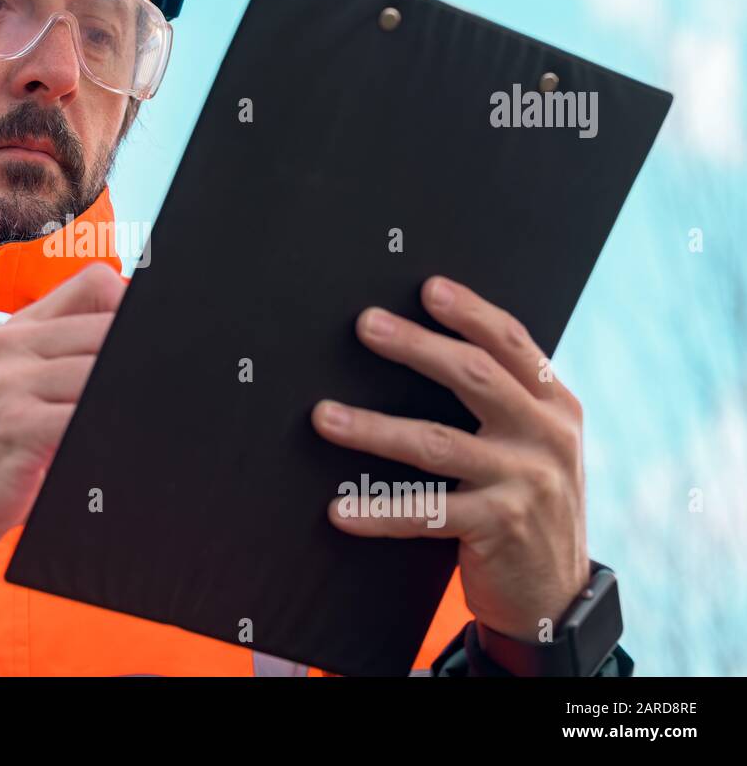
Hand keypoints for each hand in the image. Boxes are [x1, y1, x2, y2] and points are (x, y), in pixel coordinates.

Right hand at [0, 263, 125, 575]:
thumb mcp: (11, 390)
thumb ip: (60, 361)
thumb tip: (135, 352)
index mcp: (14, 331)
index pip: (95, 283)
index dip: (130, 309)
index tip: (143, 344)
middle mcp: (11, 348)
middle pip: (108, 325)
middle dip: (137, 361)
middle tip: (152, 391)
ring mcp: (11, 384)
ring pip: (103, 369)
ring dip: (126, 398)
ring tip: (129, 421)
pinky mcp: (18, 426)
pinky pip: (87, 413)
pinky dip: (108, 430)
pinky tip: (110, 446)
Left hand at [312, 275, 590, 642]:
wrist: (557, 594)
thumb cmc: (528, 501)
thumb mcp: (538, 445)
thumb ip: (507, 400)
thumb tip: (432, 345)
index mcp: (556, 406)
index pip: (513, 344)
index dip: (471, 313)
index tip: (429, 288)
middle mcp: (546, 438)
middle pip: (476, 378)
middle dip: (417, 347)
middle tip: (367, 324)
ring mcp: (524, 483)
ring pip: (437, 444)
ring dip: (373, 429)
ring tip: (324, 416)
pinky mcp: (498, 529)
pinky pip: (425, 514)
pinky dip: (378, 511)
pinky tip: (340, 508)